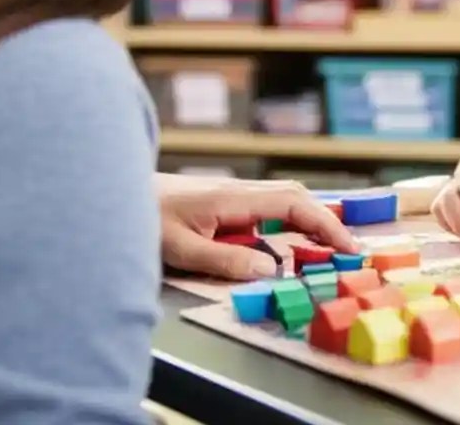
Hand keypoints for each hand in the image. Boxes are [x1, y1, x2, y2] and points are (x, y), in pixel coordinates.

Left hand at [158, 176, 357, 280]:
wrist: (112, 190)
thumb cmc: (141, 218)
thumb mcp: (179, 248)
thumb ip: (224, 259)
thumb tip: (271, 268)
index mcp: (233, 198)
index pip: (293, 204)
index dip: (324, 224)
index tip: (346, 247)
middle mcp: (238, 191)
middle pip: (295, 196)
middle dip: (325, 220)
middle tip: (347, 251)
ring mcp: (231, 195)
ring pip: (283, 199)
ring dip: (308, 221)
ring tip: (327, 249)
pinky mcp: (223, 203)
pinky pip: (266, 208)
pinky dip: (288, 222)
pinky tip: (287, 243)